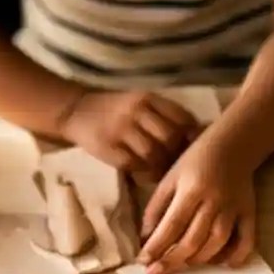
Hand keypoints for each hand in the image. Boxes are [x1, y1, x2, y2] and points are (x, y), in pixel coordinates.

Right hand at [61, 90, 198, 174]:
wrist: (77, 110)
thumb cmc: (116, 110)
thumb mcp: (141, 102)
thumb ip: (164, 115)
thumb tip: (197, 135)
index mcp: (149, 98)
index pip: (182, 117)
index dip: (193, 135)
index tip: (196, 147)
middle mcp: (136, 110)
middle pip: (170, 136)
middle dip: (177, 153)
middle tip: (178, 165)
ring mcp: (121, 129)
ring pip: (153, 152)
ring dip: (161, 166)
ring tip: (162, 172)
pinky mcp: (107, 147)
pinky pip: (133, 164)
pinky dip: (143, 173)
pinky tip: (145, 175)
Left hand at [137, 140, 255, 273]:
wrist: (233, 144)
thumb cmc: (196, 160)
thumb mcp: (170, 177)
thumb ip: (157, 207)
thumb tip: (146, 238)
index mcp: (191, 189)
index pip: (172, 225)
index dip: (156, 246)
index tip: (143, 261)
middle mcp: (214, 201)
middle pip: (193, 239)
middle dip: (172, 260)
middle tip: (156, 273)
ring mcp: (233, 209)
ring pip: (216, 243)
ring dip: (197, 260)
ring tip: (182, 265)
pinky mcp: (249, 212)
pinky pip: (247, 240)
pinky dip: (237, 256)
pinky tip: (224, 264)